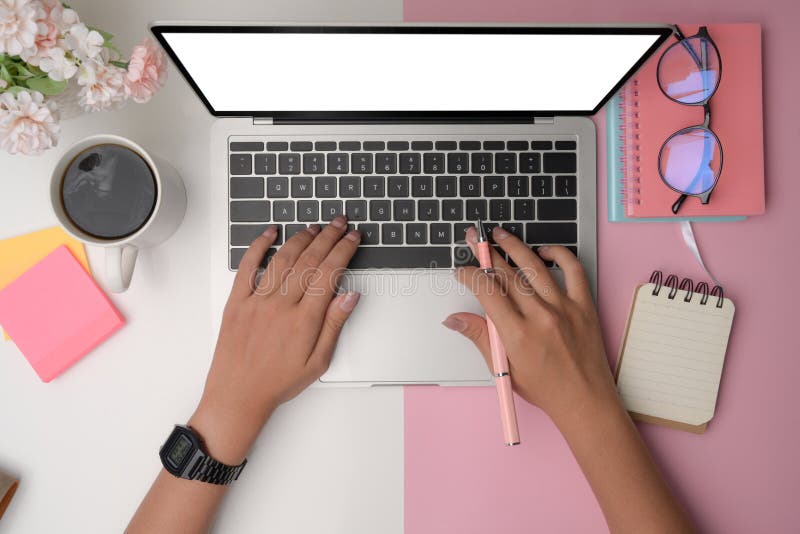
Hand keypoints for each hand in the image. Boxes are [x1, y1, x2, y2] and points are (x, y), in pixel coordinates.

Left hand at [191, 217, 360, 462]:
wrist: (238, 396)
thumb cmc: (277, 383)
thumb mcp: (318, 361)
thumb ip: (334, 325)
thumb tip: (350, 296)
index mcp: (304, 320)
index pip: (329, 274)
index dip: (343, 251)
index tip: (352, 238)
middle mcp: (280, 306)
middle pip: (309, 261)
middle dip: (328, 238)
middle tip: (339, 223)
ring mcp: (256, 302)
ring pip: (283, 259)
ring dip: (301, 238)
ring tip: (315, 227)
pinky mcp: (236, 302)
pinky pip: (248, 267)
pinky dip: (259, 246)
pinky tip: (270, 232)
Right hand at [443, 226, 618, 423]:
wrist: (585, 401)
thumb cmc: (546, 390)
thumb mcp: (505, 368)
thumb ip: (480, 337)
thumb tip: (454, 320)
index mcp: (518, 335)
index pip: (487, 292)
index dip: (470, 275)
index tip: (461, 270)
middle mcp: (541, 317)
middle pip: (507, 274)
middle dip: (485, 253)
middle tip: (474, 238)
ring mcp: (565, 309)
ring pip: (535, 266)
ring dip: (515, 246)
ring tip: (500, 234)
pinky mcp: (584, 306)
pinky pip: (573, 270)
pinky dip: (559, 254)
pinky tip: (544, 250)